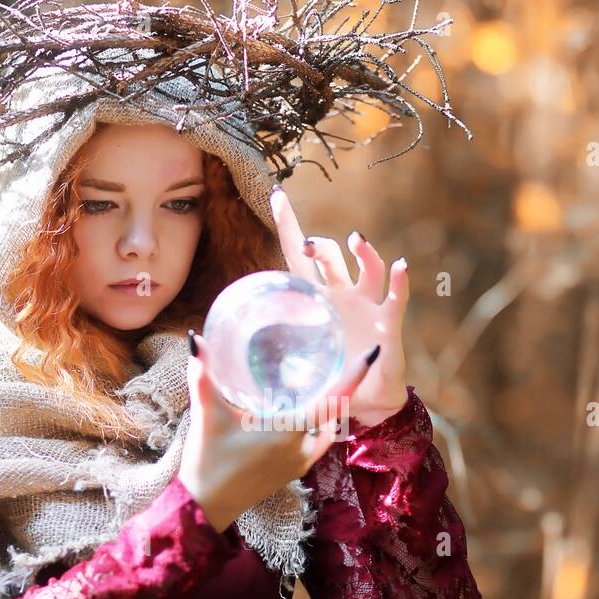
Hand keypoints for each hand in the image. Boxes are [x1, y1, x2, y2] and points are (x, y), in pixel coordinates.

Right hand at [178, 330, 381, 533]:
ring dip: (333, 409)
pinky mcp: (293, 472)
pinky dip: (320, 426)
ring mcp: (300, 463)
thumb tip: (196, 339)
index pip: (333, 400)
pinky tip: (308, 413)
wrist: (205, 506)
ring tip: (330, 383)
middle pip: (336, 413)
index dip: (355, 376)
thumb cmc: (207, 461)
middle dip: (345, 387)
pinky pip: (318, 444)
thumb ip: (202, 376)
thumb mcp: (206, 415)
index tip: (373, 353)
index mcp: (289, 432)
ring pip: (329, 430)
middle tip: (350, 360)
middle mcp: (302, 449)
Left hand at [269, 186, 409, 426]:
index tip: (276, 194)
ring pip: (368, 268)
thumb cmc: (324, 385)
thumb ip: (249, 356)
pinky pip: (396, 298)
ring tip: (355, 241)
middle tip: (308, 247)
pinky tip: (400, 266)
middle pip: (332, 258)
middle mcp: (342, 296)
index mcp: (315, 301)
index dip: (289, 226)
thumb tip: (198, 344)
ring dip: (363, 252)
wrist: (364, 403)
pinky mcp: (388, 324)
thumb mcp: (285, 369)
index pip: (298, 257)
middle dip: (321, 245)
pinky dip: (400, 281)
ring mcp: (367, 307)